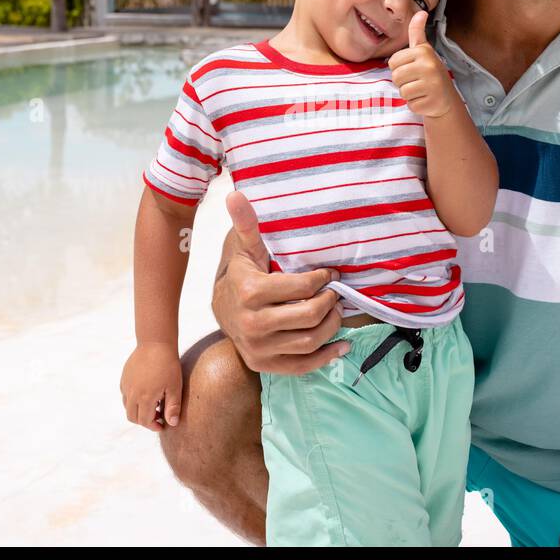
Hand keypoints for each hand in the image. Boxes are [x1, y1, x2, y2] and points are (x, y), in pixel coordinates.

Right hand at [120, 342, 182, 431]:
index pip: (144, 421)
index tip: (162, 425)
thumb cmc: (168, 365)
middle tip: (157, 417)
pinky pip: (125, 394)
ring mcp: (126, 385)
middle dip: (144, 421)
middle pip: (132, 417)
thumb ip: (173, 407)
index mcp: (145, 398)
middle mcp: (132, 394)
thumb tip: (172, 423)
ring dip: (138, 410)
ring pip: (127, 406)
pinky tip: (145, 392)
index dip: (153, 426)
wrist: (156, 343)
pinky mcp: (124, 378)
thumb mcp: (175, 387)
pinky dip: (132, 399)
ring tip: (153, 404)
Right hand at [211, 190, 349, 374]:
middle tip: (336, 293)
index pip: (302, 288)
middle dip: (330, 303)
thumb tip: (235, 193)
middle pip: (310, 316)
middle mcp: (252, 324)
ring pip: (309, 341)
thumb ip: (247, 224)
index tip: (330, 274)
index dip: (322, 279)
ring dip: (332, 326)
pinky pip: (302, 366)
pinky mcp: (263, 364)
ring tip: (337, 312)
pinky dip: (326, 357)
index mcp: (250, 292)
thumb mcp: (245, 249)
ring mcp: (258, 348)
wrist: (219, 310)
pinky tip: (340, 345)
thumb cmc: (240, 274)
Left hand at [388, 10, 457, 118]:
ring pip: (402, 91)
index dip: (400, 68)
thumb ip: (417, 33)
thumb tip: (421, 12)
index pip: (392, 62)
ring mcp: (431, 84)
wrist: (446, 99)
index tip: (413, 69)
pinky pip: (410, 104)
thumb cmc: (430, 73)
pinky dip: (416, 104)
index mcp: (424, 52)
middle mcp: (429, 66)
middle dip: (403, 82)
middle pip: (395, 76)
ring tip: (421, 90)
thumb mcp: (424, 51)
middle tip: (417, 81)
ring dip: (409, 94)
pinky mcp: (431, 102)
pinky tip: (426, 99)